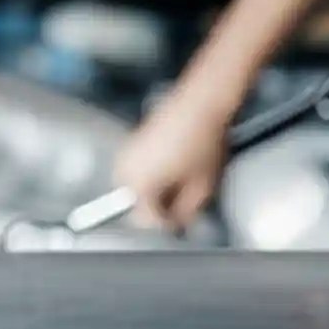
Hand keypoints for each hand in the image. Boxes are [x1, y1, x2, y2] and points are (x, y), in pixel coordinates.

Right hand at [112, 94, 231, 232]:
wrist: (200, 104)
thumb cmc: (203, 142)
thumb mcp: (203, 187)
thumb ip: (187, 211)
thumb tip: (180, 220)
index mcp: (140, 186)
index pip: (147, 219)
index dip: (167, 223)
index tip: (181, 221)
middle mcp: (125, 171)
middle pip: (136, 205)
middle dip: (157, 207)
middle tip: (181, 203)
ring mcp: (126, 155)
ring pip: (134, 188)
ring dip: (153, 191)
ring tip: (179, 184)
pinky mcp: (131, 143)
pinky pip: (136, 170)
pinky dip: (150, 176)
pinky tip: (172, 169)